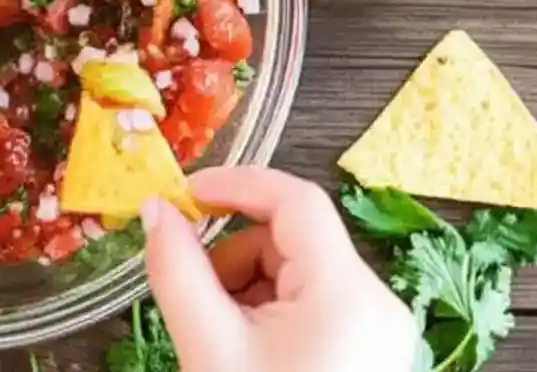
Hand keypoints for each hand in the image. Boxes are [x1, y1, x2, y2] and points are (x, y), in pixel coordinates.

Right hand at [141, 167, 416, 371]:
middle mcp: (377, 303)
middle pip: (294, 239)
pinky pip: (315, 305)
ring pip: (300, 273)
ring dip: (248, 287)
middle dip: (234, 255)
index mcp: (347, 294)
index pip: (295, 200)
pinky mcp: (373, 352)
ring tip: (221, 339)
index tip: (184, 194)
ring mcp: (380, 330)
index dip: (236, 183)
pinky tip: (247, 352)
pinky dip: (271, 313)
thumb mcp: (208, 347)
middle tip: (196, 298)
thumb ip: (177, 270)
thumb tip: (156, 211)